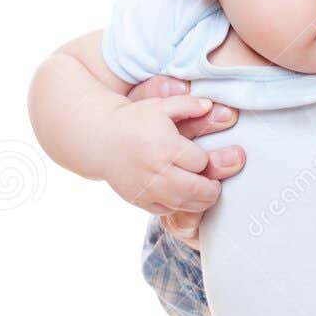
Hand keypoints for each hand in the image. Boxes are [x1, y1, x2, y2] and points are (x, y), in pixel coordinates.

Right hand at [126, 76, 245, 247]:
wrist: (101, 139)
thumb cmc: (134, 120)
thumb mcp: (160, 106)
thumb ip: (187, 104)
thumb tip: (209, 105)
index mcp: (166, 145)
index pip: (201, 162)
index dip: (204, 161)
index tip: (201, 158)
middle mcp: (157, 170)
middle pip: (198, 189)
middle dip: (212, 189)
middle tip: (214, 184)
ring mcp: (148, 188)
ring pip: (185, 204)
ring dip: (200, 201)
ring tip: (203, 192)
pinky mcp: (140, 200)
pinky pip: (168, 211)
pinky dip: (179, 207)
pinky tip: (182, 197)